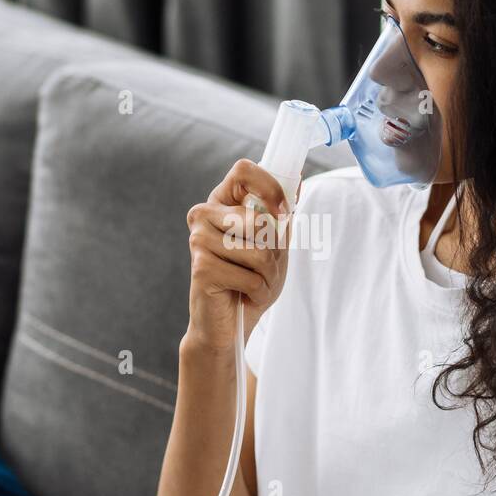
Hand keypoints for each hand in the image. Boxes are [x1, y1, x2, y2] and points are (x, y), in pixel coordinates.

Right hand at [184, 159, 294, 352]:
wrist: (227, 324)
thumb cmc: (250, 281)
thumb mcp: (274, 245)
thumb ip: (282, 215)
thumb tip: (297, 180)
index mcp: (221, 201)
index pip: (243, 170)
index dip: (270, 187)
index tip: (283, 212)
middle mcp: (204, 214)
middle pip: (257, 218)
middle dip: (274, 251)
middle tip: (265, 267)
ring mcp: (198, 239)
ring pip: (259, 250)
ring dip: (269, 275)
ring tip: (255, 283)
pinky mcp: (201, 266)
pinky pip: (251, 275)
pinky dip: (258, 290)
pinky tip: (244, 295)